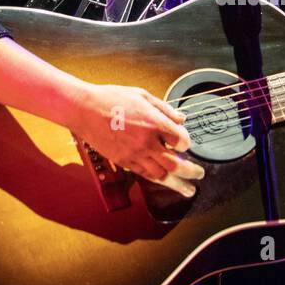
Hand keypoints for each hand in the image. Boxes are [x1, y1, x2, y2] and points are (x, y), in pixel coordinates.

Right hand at [65, 84, 204, 198]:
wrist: (84, 109)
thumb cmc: (112, 98)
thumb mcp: (142, 95)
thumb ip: (165, 109)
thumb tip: (182, 119)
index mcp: (153, 122)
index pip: (181, 140)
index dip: (186, 142)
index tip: (185, 142)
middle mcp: (146, 142)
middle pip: (175, 164)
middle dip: (191, 172)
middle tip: (199, 174)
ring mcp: (134, 154)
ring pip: (161, 175)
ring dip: (177, 183)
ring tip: (188, 188)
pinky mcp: (123, 161)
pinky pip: (144, 174)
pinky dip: (157, 179)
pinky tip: (165, 181)